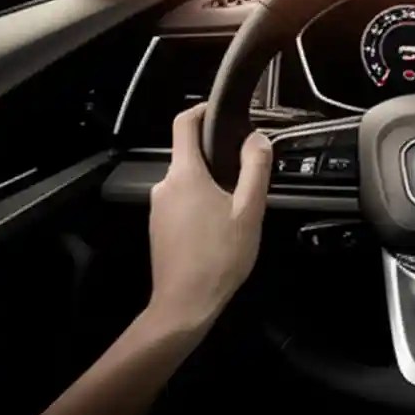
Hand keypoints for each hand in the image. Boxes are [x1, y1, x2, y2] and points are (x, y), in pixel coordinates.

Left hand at [147, 104, 272, 329]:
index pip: (184, 124)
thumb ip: (255, 169)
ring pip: (188, 182)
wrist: (185, 304)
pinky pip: (182, 203)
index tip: (220, 111)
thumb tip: (257, 139)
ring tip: (237, 208)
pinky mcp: (158, 227)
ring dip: (210, 186)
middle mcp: (165, 185)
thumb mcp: (249, 211)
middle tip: (246, 175)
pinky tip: (219, 228)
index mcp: (185, 174)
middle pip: (190, 156)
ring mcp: (158, 207)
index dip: (201, 110)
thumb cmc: (220, 257)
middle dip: (217, 159)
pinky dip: (200, 205)